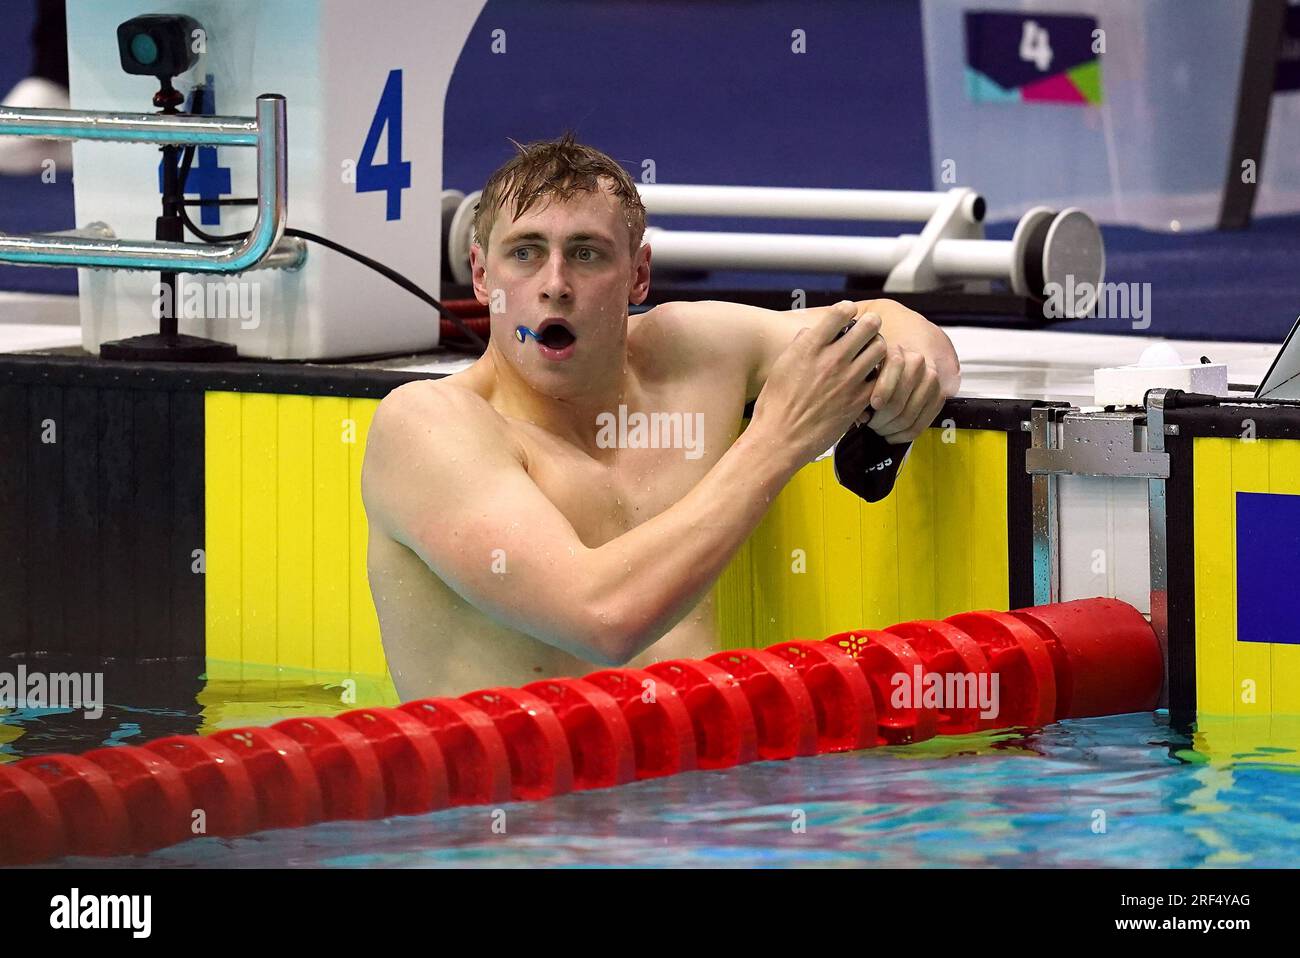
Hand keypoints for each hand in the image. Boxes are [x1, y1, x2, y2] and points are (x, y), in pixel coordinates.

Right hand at [750, 301, 887, 466]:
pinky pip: (881, 378)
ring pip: (880, 349)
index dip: (847, 310)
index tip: (847, 314)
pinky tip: (871, 377)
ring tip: (872, 352)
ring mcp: (848, 380)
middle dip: (871, 323)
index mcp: (810, 347)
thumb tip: (812, 332)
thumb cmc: (776, 403)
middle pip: (869, 327)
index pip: (841, 312)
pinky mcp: (858, 400)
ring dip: (878, 347)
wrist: (780, 438)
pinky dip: (880, 375)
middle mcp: (832, 360)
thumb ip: (800, 345)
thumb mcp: (782, 365)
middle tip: (869, 328)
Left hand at [861, 341, 945, 442]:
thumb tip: (862, 417)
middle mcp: (917, 362)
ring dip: (891, 429)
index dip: (883, 389)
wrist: (907, 365)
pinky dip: (904, 435)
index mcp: (896, 351)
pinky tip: (892, 436)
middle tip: (871, 424)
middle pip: (898, 400)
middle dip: (881, 419)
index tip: (874, 405)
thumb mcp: (868, 371)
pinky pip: (921, 424)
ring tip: (880, 430)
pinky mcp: (939, 397)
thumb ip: (861, 389)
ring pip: (909, 416)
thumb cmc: (879, 372)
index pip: (894, 367)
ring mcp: (931, 379)